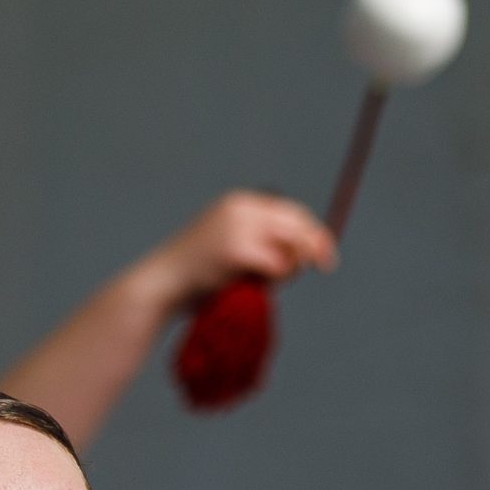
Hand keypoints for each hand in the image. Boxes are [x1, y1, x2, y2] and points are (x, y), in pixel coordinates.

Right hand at [145, 191, 336, 309]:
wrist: (162, 285)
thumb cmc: (195, 278)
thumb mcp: (230, 250)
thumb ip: (262, 244)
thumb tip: (305, 252)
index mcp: (238, 203)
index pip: (289, 211)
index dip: (312, 231)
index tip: (326, 252)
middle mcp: (240, 207)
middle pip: (297, 221)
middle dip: (315, 244)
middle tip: (327, 265)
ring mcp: (238, 226)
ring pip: (290, 245)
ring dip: (288, 269)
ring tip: (260, 282)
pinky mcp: (237, 249)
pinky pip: (277, 265)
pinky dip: (274, 279)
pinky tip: (252, 285)